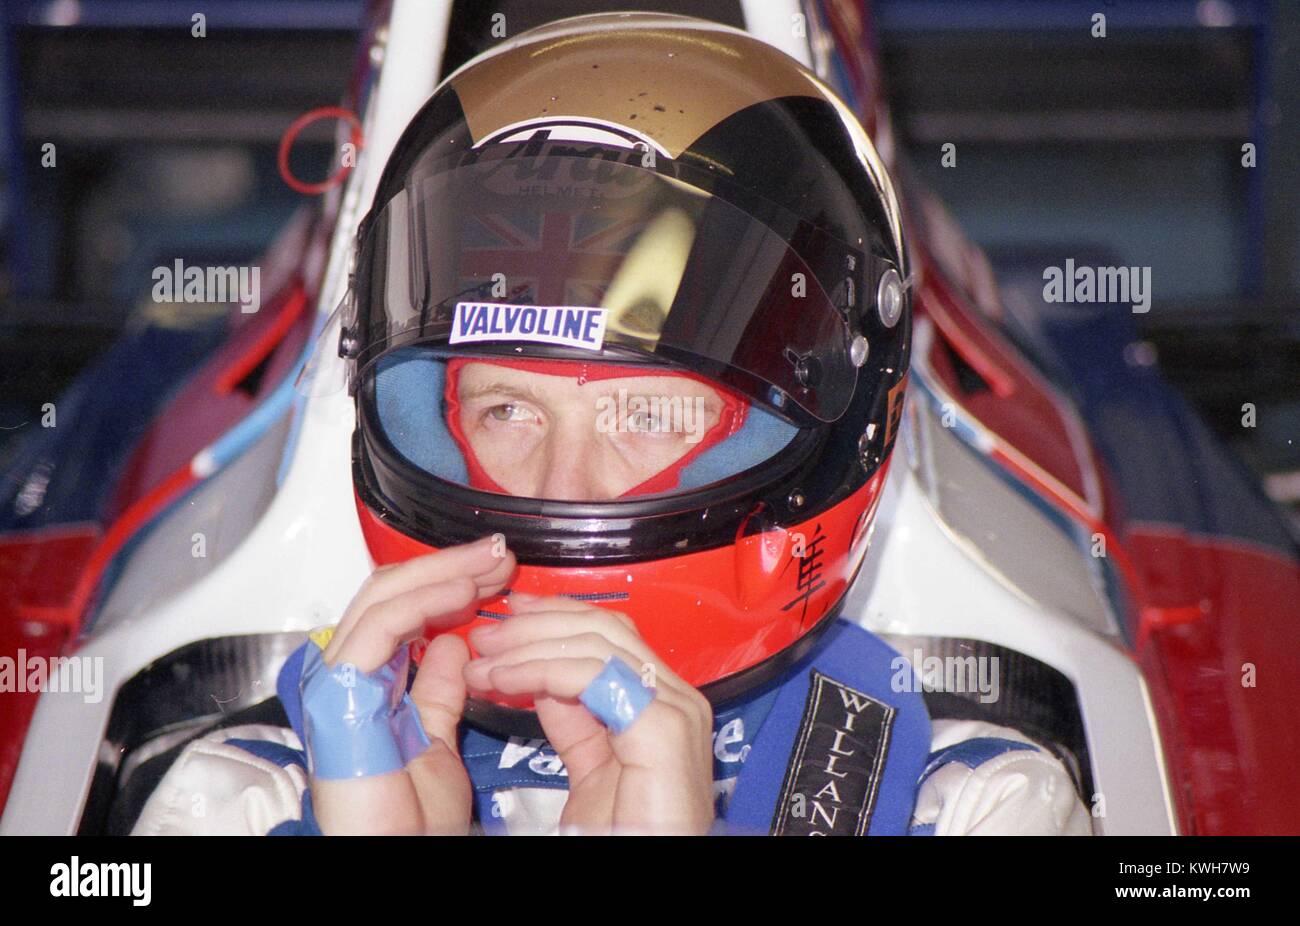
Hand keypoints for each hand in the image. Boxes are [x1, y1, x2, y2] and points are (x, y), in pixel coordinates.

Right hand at [310, 536, 514, 834]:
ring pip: (382, 598)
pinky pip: (377, 631)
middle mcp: (346, 676)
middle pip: (391, 592)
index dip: (449, 581)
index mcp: (368, 684)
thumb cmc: (406, 820)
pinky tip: (462, 593)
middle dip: (449, 566)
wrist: (394, 856)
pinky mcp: (337, 698)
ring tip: (488, 565)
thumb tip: (452, 647)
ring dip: (442, 573)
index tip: (497, 571)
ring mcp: (337, 684)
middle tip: (498, 554)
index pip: (403, 607)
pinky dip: (422, 603)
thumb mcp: (436, 740)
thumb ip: (438, 691)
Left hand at [464, 593, 714, 834]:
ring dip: (527, 647)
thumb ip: (576, 722)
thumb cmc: (625, 836)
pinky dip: (540, 671)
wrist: (649, 867)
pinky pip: (592, 678)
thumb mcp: (591, 769)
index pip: (610, 633)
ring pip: (595, 646)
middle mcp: (677, 698)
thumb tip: (546, 682)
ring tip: (483, 661)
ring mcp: (675, 709)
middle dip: (536, 625)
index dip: (556, 617)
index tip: (508, 616)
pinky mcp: (663, 727)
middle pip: (604, 630)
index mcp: (664, 703)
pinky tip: (504, 680)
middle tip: (485, 634)